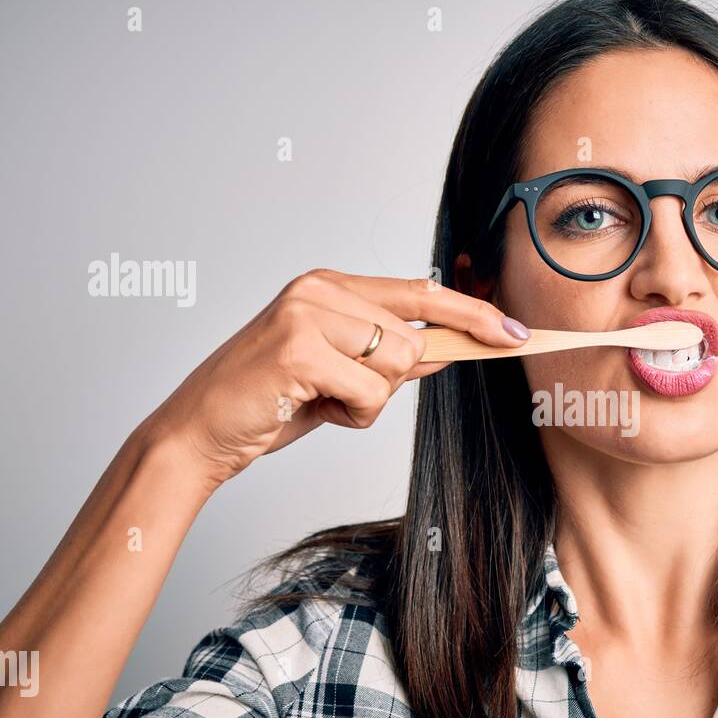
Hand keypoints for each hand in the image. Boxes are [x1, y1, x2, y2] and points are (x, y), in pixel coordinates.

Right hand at [140, 269, 527, 489]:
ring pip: (396, 365)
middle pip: (414, 334)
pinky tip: (313, 409)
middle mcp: (319, 289)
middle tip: (351, 392)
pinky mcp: (299, 348)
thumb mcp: (339, 375)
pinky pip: (371, 393)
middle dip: (400, 376)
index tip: (516, 333)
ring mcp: (307, 313)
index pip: (420, 292)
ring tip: (324, 401)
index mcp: (329, 286)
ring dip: (370, 401)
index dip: (472, 313)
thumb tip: (449, 348)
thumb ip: (390, 357)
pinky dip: (353, 416)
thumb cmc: (270, 403)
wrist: (201, 432)